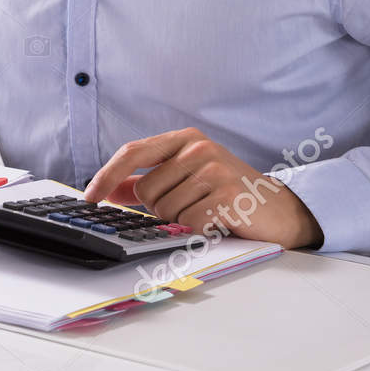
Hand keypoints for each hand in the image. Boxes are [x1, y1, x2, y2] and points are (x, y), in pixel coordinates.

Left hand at [83, 128, 324, 249]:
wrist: (280, 211)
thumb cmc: (228, 194)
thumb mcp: (186, 179)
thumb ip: (146, 182)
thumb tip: (108, 190)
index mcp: (185, 139)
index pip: (131, 153)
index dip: (106, 177)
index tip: (89, 198)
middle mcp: (198, 148)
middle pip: (146, 191)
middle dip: (161, 208)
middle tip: (192, 206)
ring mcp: (214, 169)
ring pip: (166, 210)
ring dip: (183, 220)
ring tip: (209, 212)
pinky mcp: (226, 195)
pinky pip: (188, 223)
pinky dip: (200, 230)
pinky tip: (220, 222)